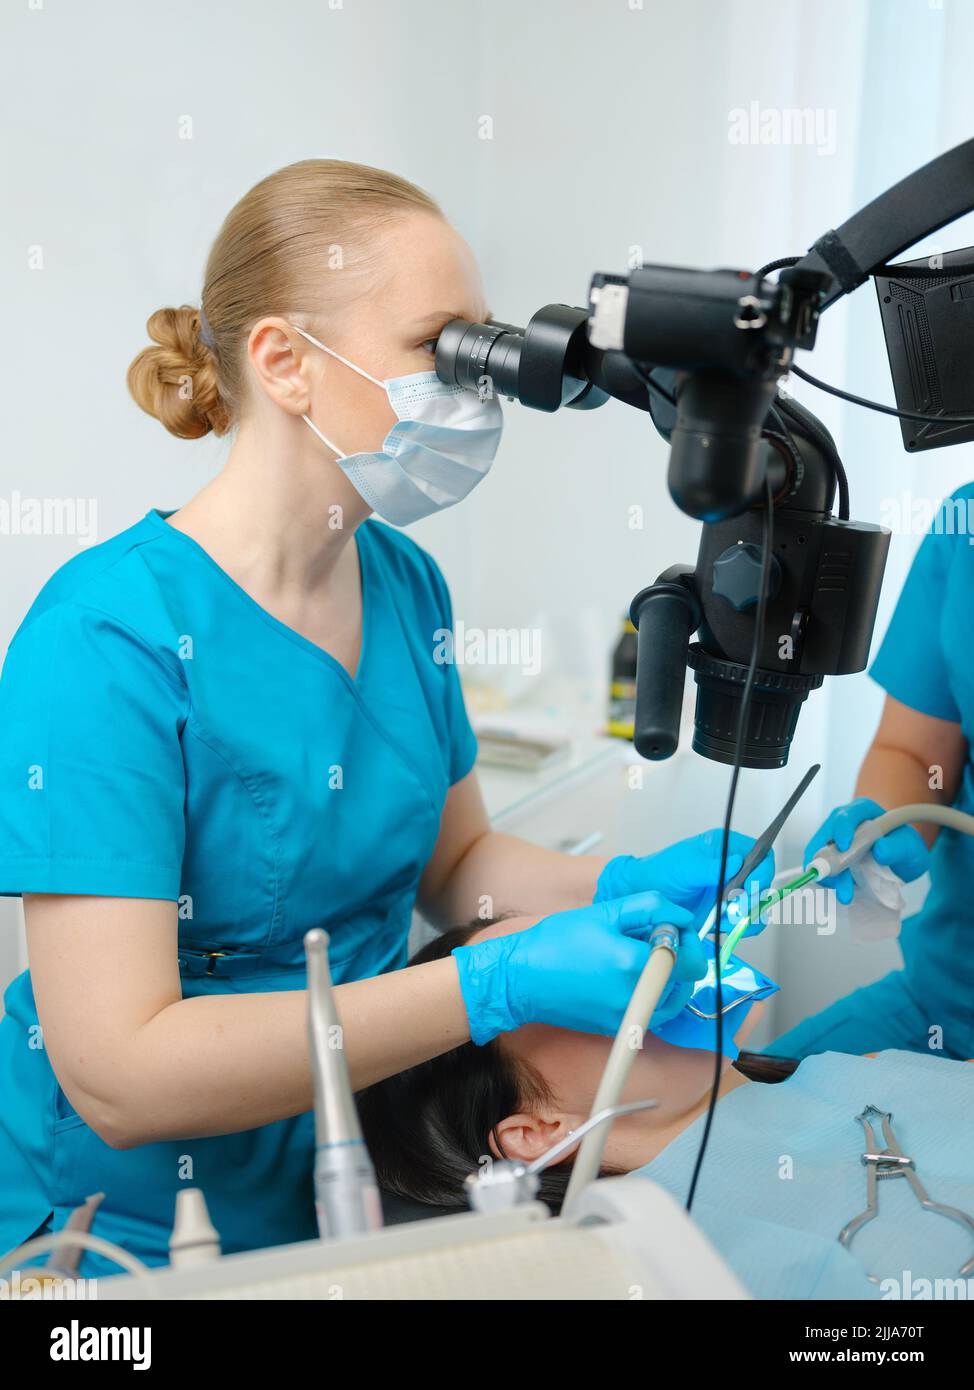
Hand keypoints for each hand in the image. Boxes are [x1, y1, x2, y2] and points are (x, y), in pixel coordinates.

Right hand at [452, 892, 706, 1043]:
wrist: (523, 979)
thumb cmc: (558, 941)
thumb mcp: (605, 912)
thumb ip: (651, 908)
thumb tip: (682, 917)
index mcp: (636, 965)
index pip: (693, 960)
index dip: (688, 938)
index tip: (670, 926)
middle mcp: (638, 997)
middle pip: (688, 982)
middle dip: (681, 956)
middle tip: (654, 938)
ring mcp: (630, 1018)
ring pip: (674, 1000)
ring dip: (670, 978)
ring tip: (642, 957)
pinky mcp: (620, 1029)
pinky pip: (653, 1012)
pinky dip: (653, 994)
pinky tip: (630, 975)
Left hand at [595, 829, 775, 933]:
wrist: (643, 896)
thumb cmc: (660, 872)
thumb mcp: (685, 866)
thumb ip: (711, 867)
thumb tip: (737, 862)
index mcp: (726, 848)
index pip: (761, 855)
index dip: (762, 872)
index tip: (750, 886)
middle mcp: (733, 870)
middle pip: (763, 884)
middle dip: (753, 899)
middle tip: (735, 907)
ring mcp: (730, 892)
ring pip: (757, 907)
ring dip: (746, 916)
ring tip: (724, 918)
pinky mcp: (725, 913)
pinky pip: (744, 923)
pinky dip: (738, 928)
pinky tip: (720, 926)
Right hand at [805, 797, 929, 905]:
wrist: (900, 863)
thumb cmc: (906, 850)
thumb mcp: (911, 848)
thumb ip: (899, 847)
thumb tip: (880, 850)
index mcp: (862, 811)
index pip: (848, 815)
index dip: (842, 828)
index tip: (844, 846)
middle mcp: (843, 823)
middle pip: (826, 835)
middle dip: (829, 859)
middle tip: (838, 880)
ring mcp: (833, 840)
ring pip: (820, 854)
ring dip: (828, 875)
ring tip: (845, 894)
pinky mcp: (830, 857)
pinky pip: (821, 868)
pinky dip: (828, 881)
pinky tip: (840, 891)